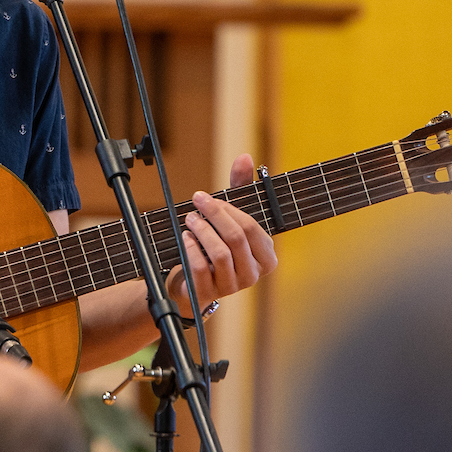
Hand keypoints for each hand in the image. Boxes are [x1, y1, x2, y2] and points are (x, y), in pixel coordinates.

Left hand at [164, 153, 279, 306]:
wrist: (193, 282)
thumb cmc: (217, 245)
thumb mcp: (230, 217)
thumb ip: (240, 188)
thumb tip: (245, 157)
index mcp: (266, 257)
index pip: (252, 228)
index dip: (229, 210)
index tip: (209, 198)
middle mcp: (253, 275)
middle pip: (236, 238)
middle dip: (214, 216)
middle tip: (196, 202)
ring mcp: (232, 287)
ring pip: (220, 253)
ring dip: (202, 231)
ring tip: (190, 219)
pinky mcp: (210, 294)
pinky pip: (202, 269)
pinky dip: (192, 250)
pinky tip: (185, 238)